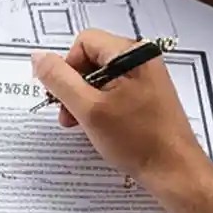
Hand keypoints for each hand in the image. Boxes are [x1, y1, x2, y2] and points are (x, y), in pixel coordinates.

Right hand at [30, 29, 211, 188]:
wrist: (175, 171)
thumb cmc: (135, 140)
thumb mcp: (88, 109)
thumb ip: (59, 80)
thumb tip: (37, 56)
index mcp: (131, 53)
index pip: (84, 42)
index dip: (67, 67)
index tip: (63, 96)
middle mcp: (142, 58)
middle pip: (91, 57)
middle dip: (73, 85)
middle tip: (67, 114)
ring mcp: (147, 76)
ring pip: (101, 75)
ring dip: (83, 97)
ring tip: (78, 123)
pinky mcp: (148, 93)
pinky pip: (114, 88)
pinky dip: (99, 104)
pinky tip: (96, 125)